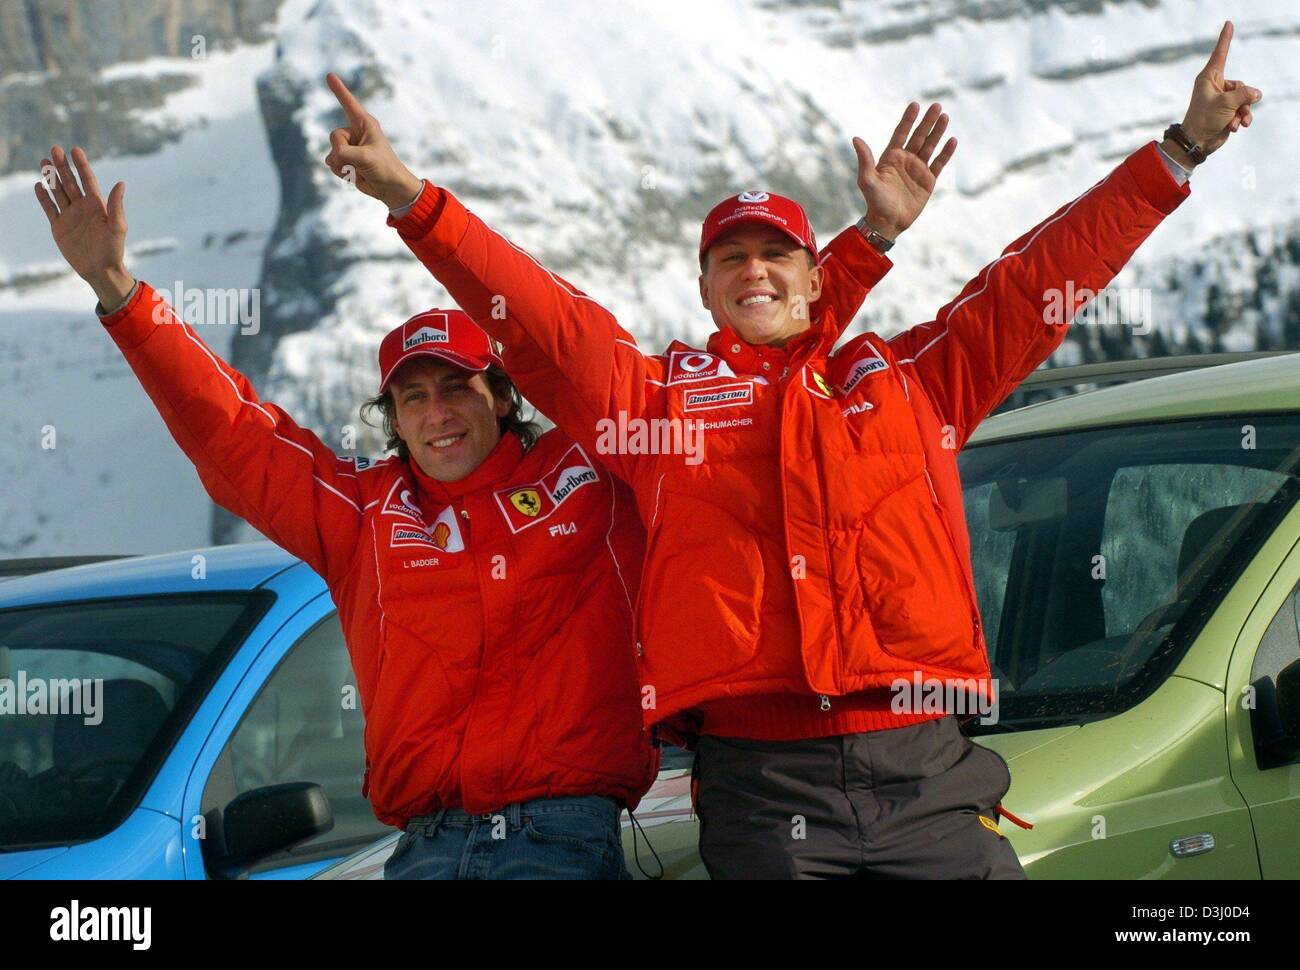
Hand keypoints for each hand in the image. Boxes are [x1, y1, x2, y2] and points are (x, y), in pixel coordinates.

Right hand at [34, 146, 134, 308]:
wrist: (101, 270)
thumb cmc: (113, 249)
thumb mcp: (117, 226)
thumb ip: (116, 205)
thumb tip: (120, 183)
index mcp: (97, 205)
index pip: (88, 180)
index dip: (81, 165)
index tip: (75, 150)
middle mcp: (82, 207)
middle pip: (70, 182)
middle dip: (62, 166)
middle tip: (55, 148)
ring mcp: (69, 216)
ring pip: (58, 192)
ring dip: (51, 177)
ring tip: (44, 161)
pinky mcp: (59, 226)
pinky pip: (49, 209)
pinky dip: (43, 198)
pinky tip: (38, 186)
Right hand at [323, 72, 423, 208]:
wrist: (391, 189)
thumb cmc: (385, 169)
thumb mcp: (365, 157)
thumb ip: (343, 153)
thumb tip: (330, 159)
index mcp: (365, 124)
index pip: (348, 103)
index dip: (338, 90)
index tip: (329, 75)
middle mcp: (356, 133)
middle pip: (334, 136)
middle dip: (342, 152)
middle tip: (359, 161)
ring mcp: (350, 147)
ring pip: (331, 152)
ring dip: (341, 164)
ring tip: (360, 169)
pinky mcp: (347, 161)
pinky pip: (332, 163)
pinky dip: (341, 172)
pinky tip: (355, 175)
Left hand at [852, 102, 956, 239]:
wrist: (888, 222)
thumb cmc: (874, 201)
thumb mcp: (867, 180)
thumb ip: (865, 159)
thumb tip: (856, 138)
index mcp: (891, 157)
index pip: (901, 133)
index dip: (908, 120)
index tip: (915, 105)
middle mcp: (906, 160)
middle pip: (919, 136)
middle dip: (927, 121)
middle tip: (937, 105)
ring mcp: (918, 169)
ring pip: (930, 146)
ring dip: (938, 132)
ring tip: (945, 117)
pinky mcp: (928, 180)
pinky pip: (939, 163)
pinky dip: (945, 152)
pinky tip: (952, 140)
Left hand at [1170, 21, 1260, 164]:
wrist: (1198, 143)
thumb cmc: (1204, 120)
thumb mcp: (1226, 103)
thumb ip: (1244, 94)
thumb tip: (1257, 94)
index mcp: (1209, 78)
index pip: (1220, 54)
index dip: (1225, 39)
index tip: (1228, 23)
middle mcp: (1215, 86)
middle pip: (1241, 85)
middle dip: (1242, 99)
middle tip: (1233, 111)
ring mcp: (1222, 99)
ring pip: (1244, 99)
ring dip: (1242, 112)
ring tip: (1235, 122)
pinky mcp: (1226, 111)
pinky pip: (1243, 110)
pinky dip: (1241, 119)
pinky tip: (1235, 127)